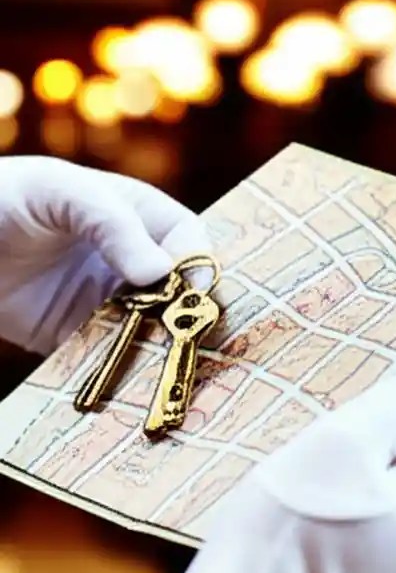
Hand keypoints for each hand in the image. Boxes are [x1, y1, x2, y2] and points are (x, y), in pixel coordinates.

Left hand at [0, 156, 209, 354]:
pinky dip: (122, 370)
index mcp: (141, 220)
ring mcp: (107, 302)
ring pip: (153, 329)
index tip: (195, 290)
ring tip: (165, 364)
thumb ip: (113, 224)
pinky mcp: (77, 336)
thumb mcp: (63, 192)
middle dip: (191, 314)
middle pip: (181, 292)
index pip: (189, 242)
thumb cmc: (8, 197)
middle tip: (191, 335)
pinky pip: (110, 356)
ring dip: (161, 348)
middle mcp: (132, 264)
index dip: (198, 264)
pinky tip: (129, 380)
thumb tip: (162, 273)